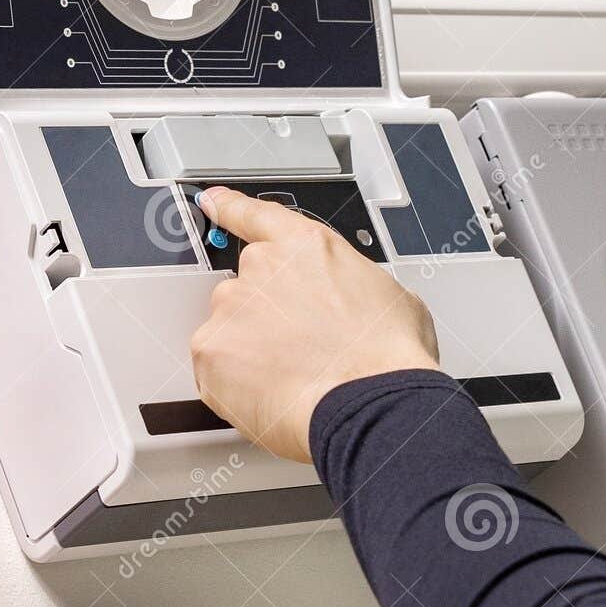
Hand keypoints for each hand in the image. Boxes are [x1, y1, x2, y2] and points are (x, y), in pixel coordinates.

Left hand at [189, 187, 439, 462]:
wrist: (370, 404)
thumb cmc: (388, 358)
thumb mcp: (395, 300)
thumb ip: (359, 288)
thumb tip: (364, 304)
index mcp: (307, 248)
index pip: (256, 215)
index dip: (232, 209)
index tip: (215, 203)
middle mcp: (262, 268)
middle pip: (247, 288)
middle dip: (267, 319)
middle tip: (302, 350)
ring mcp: (231, 307)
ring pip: (230, 331)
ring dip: (252, 353)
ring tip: (295, 379)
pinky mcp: (210, 350)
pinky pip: (215, 370)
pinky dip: (237, 387)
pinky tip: (275, 396)